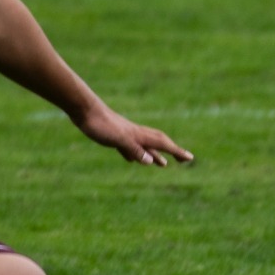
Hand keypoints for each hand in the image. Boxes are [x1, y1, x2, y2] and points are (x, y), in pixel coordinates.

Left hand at [73, 102, 192, 167]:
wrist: (83, 109)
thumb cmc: (100, 124)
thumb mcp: (117, 139)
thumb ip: (133, 149)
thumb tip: (150, 161)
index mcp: (138, 135)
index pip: (163, 144)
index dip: (177, 151)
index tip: (190, 158)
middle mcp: (135, 133)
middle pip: (158, 143)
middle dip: (172, 151)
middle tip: (184, 159)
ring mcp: (124, 134)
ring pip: (144, 145)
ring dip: (155, 154)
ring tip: (162, 164)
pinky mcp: (112, 135)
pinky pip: (129, 147)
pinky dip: (135, 154)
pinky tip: (132, 159)